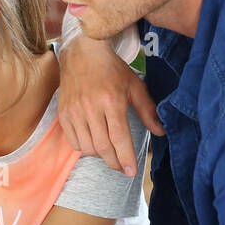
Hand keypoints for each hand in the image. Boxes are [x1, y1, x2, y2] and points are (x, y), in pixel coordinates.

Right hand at [57, 35, 162, 175]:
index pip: (119, 138)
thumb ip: (148, 110)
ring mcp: (74, 111)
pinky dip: (85, 148)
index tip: (131, 171)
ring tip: (109, 152)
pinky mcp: (63, 114)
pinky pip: (73, 141)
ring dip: (100, 156)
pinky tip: (94, 143)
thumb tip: (161, 132)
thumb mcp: (135, 86)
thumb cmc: (111, 69)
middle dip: (115, 162)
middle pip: (103, 147)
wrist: (82, 53)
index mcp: (111, 101)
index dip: (126, 158)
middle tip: (122, 167)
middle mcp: (91, 108)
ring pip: (87, 147)